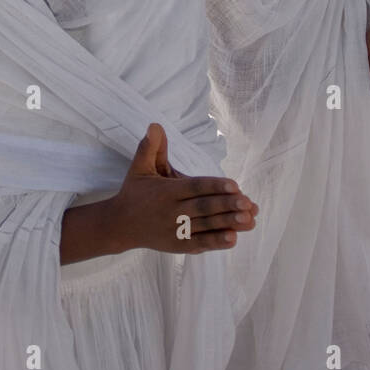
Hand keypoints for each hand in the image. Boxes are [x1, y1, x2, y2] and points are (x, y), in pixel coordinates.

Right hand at [110, 123, 257, 254]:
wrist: (119, 225)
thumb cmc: (134, 193)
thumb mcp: (139, 168)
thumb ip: (150, 147)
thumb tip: (155, 125)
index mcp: (166, 191)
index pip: (194, 187)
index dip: (214, 186)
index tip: (234, 185)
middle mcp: (172, 211)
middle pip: (203, 208)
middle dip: (226, 206)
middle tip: (248, 203)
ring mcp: (176, 230)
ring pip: (205, 226)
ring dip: (228, 224)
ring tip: (250, 220)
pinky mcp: (178, 245)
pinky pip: (199, 243)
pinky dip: (216, 242)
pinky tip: (234, 239)